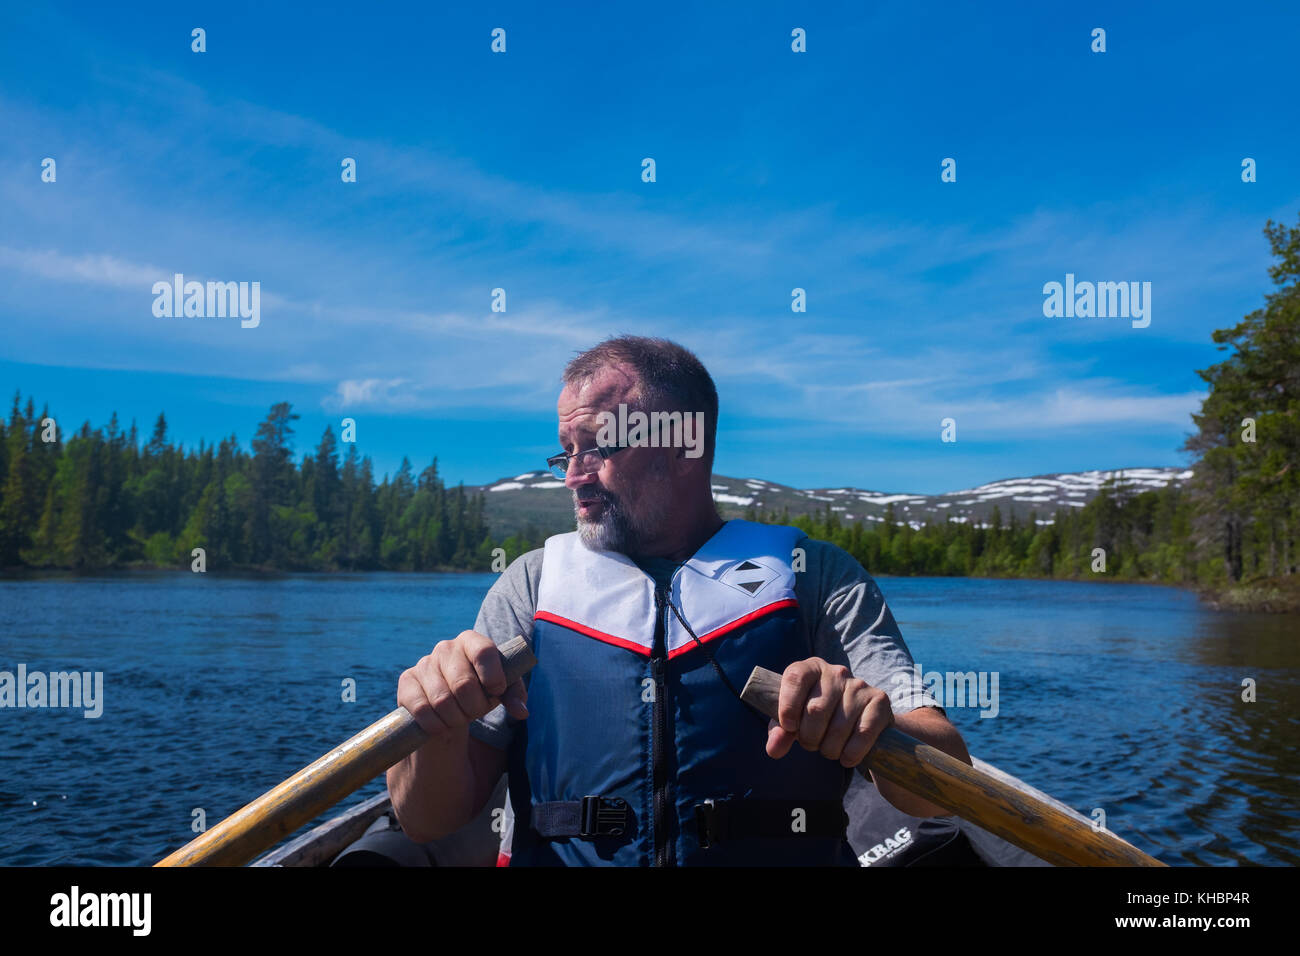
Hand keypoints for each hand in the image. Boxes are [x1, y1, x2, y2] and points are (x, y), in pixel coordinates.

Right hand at [397, 630, 528, 742]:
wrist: (448, 705)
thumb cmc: (480, 691)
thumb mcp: (500, 691)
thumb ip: (514, 696)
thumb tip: (522, 712)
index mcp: (471, 641)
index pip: (484, 651)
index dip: (493, 676)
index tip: (496, 691)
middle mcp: (446, 647)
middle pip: (464, 684)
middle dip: (474, 707)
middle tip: (476, 711)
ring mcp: (424, 663)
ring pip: (442, 701)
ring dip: (456, 719)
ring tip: (460, 717)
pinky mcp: (407, 682)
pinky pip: (422, 709)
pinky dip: (436, 725)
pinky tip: (442, 724)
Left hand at [766, 657, 891, 766]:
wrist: (862, 723)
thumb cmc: (819, 720)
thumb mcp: (796, 722)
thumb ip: (780, 733)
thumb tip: (773, 749)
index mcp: (811, 668)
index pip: (794, 677)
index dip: (788, 706)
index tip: (789, 727)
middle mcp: (836, 672)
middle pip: (815, 709)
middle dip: (809, 738)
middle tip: (812, 744)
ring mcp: (860, 685)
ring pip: (839, 727)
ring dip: (830, 749)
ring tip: (829, 749)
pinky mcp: (880, 701)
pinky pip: (863, 734)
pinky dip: (851, 753)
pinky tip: (847, 756)